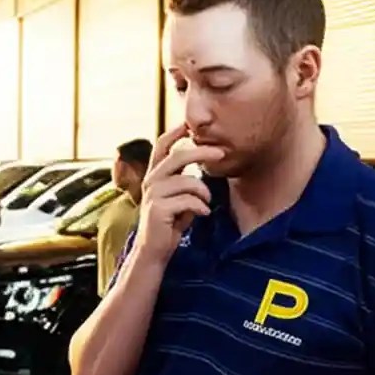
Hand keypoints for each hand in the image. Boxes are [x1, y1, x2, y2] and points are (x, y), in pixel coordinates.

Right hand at [136, 123, 223, 262]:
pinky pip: (190, 200)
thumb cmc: (169, 222)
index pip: (162, 145)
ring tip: (206, 202)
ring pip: (188, 180)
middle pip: (178, 155)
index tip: (191, 123)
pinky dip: (201, 207)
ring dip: (204, 191)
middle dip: (203, 152)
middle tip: (222, 153)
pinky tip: (202, 214)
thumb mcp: (177, 196)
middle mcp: (151, 181)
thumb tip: (205, 160)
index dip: (176, 131)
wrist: (154, 251)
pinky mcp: (159, 209)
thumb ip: (185, 179)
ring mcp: (153, 195)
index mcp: (154, 175)